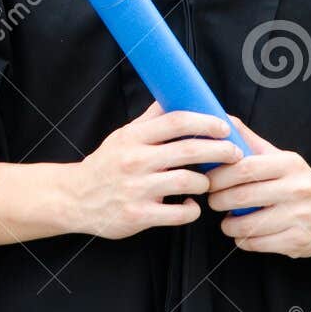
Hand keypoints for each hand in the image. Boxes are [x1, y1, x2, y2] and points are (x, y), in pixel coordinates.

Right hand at [63, 101, 245, 240]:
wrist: (75, 198)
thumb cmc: (105, 165)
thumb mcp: (122, 136)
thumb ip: (149, 119)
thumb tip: (172, 96)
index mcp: (133, 138)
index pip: (176, 121)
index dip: (206, 122)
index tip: (224, 127)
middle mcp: (135, 160)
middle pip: (190, 150)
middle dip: (220, 150)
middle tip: (235, 154)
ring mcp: (138, 189)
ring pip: (189, 182)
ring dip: (206, 182)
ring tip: (206, 182)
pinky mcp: (140, 215)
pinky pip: (180, 213)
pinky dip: (192, 209)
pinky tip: (191, 205)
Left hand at [205, 117, 310, 257]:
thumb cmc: (295, 181)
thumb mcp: (278, 157)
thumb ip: (249, 141)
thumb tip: (223, 119)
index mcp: (289, 164)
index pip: (244, 168)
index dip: (219, 176)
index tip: (208, 180)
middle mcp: (298, 189)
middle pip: (242, 197)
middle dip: (218, 200)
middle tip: (213, 200)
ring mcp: (300, 217)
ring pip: (248, 225)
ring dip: (228, 224)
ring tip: (226, 220)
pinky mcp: (298, 241)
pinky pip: (258, 243)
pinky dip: (243, 240)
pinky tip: (242, 233)